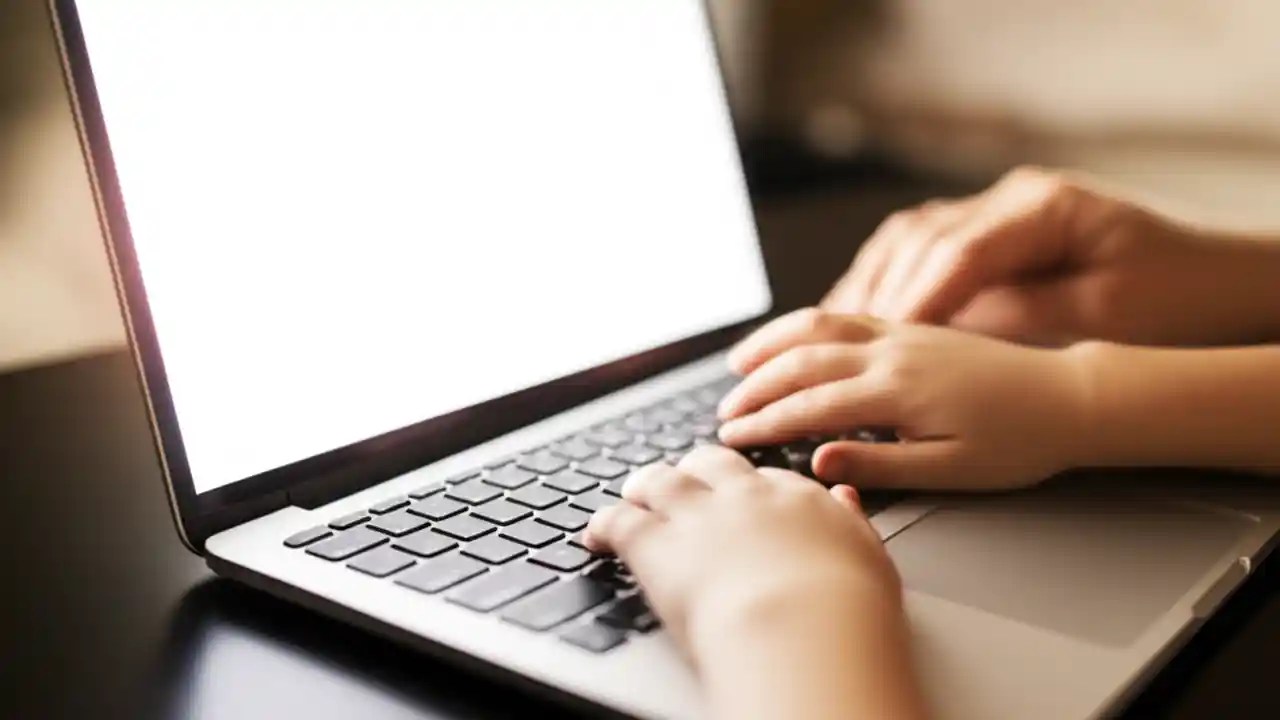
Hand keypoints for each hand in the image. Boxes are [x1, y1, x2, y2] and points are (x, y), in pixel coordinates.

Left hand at [585, 447, 922, 719]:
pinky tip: (595, 536)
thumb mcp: (870, 557)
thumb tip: (846, 498)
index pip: (765, 475)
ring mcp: (696, 515)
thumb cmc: (847, 609)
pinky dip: (602, 526)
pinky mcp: (655, 544)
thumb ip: (851, 523)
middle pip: (707, 463)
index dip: (746, 484)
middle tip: (681, 481)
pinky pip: (618, 521)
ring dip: (643, 486)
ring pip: (658, 480)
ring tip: (632, 493)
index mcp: (797, 497)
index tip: (741, 493)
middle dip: (691, 469)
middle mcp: (743, 496)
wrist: (803, 628)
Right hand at [719, 308, 1088, 489]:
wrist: (1070, 396)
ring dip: (772, 343)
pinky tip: (792, 338)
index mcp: (898, 390)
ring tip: (738, 364)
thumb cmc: (1019, 442)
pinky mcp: (913, 326)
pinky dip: (805, 324)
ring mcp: (902, 332)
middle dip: (755, 387)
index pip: (811, 406)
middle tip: (723, 413)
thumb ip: (881, 466)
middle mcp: (893, 351)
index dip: (764, 422)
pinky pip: (845, 313)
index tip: (731, 439)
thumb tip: (819, 463)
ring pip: (818, 325)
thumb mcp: (952, 469)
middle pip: (802, 361)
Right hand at [823, 165, 1279, 345]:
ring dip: (862, 290)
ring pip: (903, 244)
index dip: (911, 302)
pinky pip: (914, 254)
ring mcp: (994, 213)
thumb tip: (941, 334)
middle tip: (824, 352)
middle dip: (871, 299)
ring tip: (816, 337)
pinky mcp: (987, 236)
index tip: (877, 344)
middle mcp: (1009, 200)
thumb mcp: (1099, 315)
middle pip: (916, 243)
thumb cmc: (1173, 298)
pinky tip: (847, 318)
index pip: (955, 253)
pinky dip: (878, 286)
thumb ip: (1013, 320)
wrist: (1212, 282)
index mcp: (1043, 208)